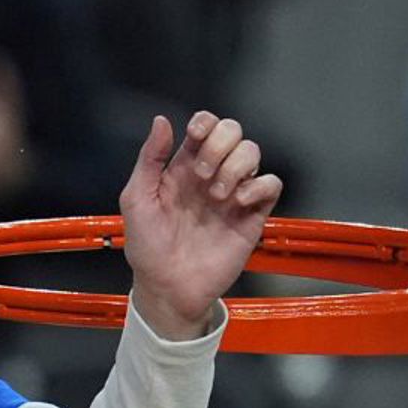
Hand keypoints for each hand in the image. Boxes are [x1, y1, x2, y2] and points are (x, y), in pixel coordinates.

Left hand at [121, 111, 282, 339]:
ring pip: (253, 153)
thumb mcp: (137, 198)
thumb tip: (161, 121)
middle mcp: (210, 175)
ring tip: (217, 194)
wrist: (168, 286)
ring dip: (236, 166)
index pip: (204, 126)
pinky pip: (271, 184)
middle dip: (220, 143)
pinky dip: (259, 186)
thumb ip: (150, 158)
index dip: (204, 123)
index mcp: (181, 167)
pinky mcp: (252, 215)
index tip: (195, 138)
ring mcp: (232, 193)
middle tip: (201, 173)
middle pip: (233, 132)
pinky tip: (237, 203)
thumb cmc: (148, 247)